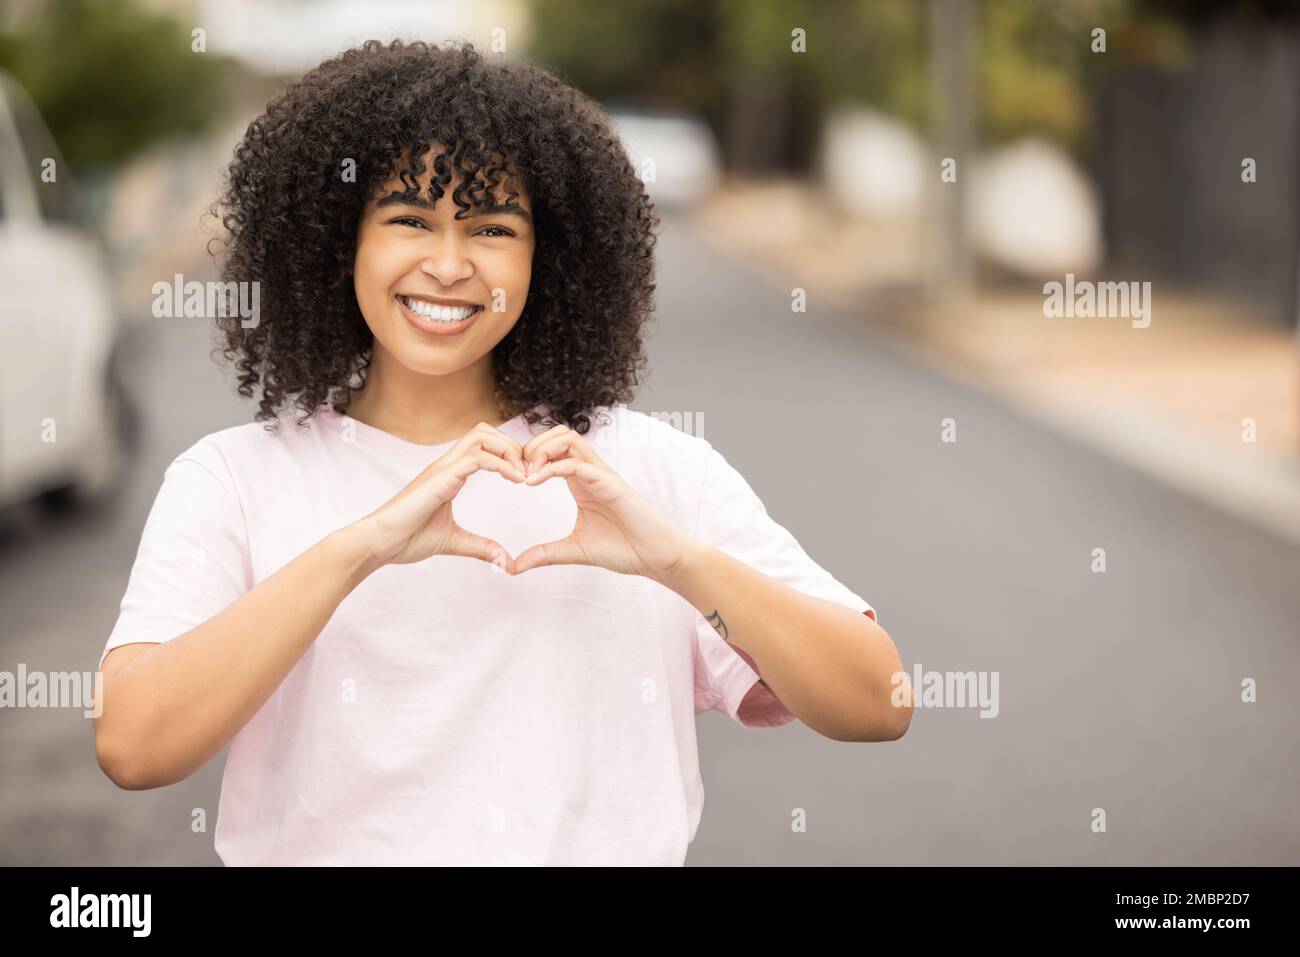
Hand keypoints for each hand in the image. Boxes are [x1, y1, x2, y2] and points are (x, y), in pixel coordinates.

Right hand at [354, 422, 527, 569]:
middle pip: (485, 431)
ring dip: (508, 450)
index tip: (527, 477)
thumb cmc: (406, 539)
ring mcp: (442, 468)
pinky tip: (515, 480)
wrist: (379, 543)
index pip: (483, 446)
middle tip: (529, 472)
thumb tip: (505, 561)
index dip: (508, 455)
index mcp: (449, 475)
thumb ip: (481, 547)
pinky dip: (500, 464)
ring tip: (524, 474)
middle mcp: (446, 465)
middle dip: (512, 445)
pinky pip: (476, 458)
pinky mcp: (440, 478)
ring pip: (481, 436)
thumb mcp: (454, 542)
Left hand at [512, 423, 692, 578]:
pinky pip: (577, 463)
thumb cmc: (623, 549)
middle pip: (558, 434)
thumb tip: (513, 566)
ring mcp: (602, 474)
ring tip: (526, 475)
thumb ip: (544, 554)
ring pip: (568, 438)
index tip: (513, 479)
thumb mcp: (573, 550)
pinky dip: (551, 468)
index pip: (553, 449)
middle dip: (532, 446)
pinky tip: (533, 483)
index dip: (528, 457)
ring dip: (541, 450)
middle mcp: (591, 472)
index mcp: (581, 481)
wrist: (656, 558)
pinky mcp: (610, 483)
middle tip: (517, 473)